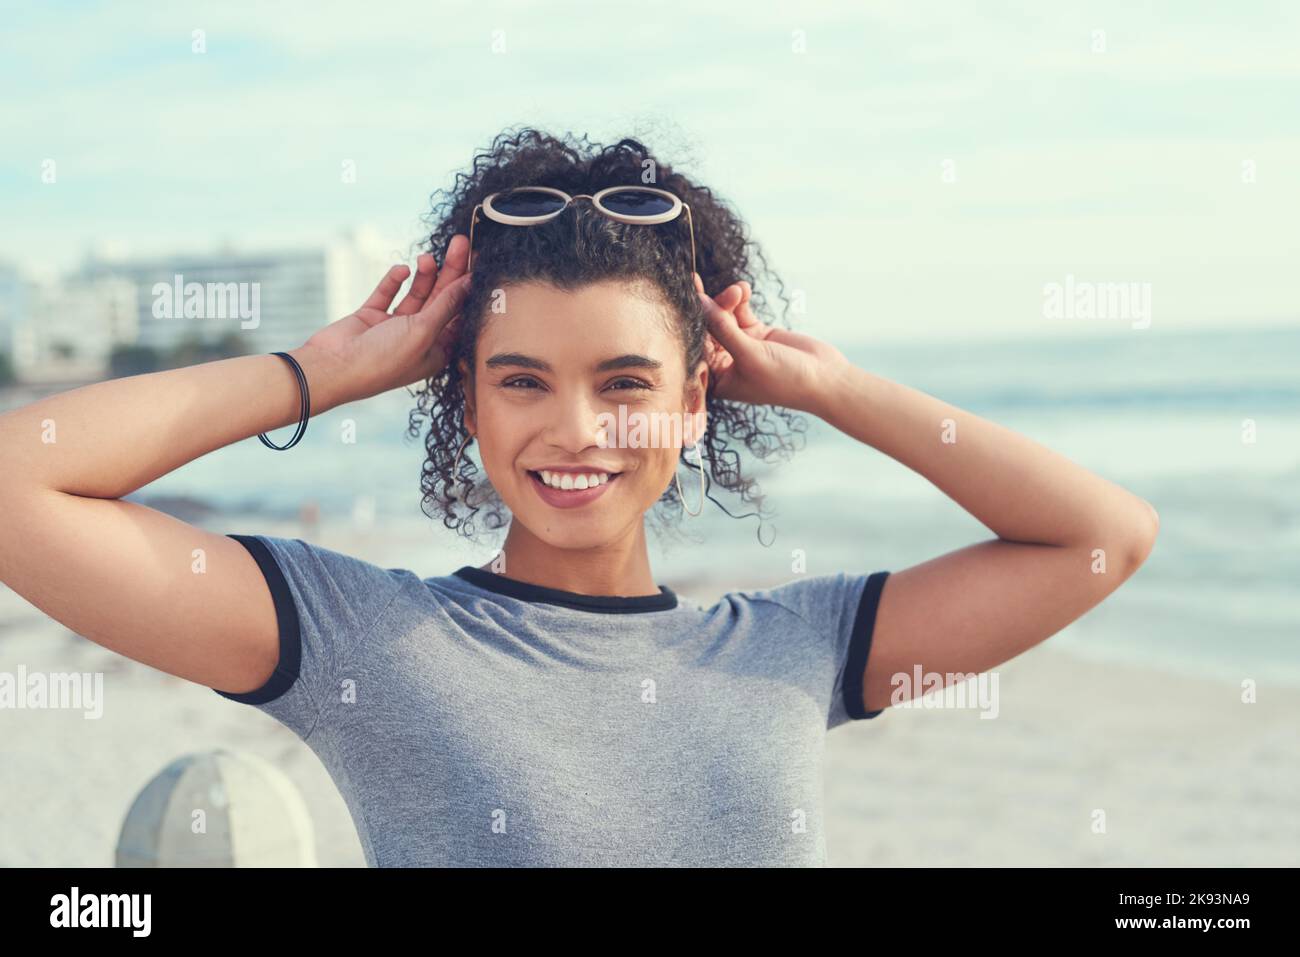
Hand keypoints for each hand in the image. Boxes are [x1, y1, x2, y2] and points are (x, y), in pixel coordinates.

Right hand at [297, 235, 471, 405]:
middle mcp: (418, 338)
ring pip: (416, 294)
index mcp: (437, 351)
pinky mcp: (371, 317)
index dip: (469, 288)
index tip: (479, 261)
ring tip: (427, 257)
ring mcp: (393, 327)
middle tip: (460, 242)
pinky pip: (387, 293)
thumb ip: (446, 305)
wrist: (333, 367)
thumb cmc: (383, 360)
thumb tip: (469, 283)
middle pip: (441, 299)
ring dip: (424, 274)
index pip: (459, 314)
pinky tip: (401, 270)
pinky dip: (394, 281)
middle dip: (451, 271)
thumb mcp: (424, 331)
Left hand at [695, 273, 847, 413]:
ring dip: (727, 300)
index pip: (695, 348)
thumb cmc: (785, 379)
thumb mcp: (749, 355)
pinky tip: (744, 289)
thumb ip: (723, 328)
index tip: (681, 297)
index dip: (688, 323)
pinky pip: (740, 312)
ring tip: (738, 290)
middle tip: (696, 281)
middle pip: (706, 330)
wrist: (824, 378)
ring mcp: (741, 347)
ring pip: (723, 317)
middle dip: (707, 307)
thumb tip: (699, 303)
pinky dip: (740, 300)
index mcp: (717, 380)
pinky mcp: (756, 333)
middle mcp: (725, 364)